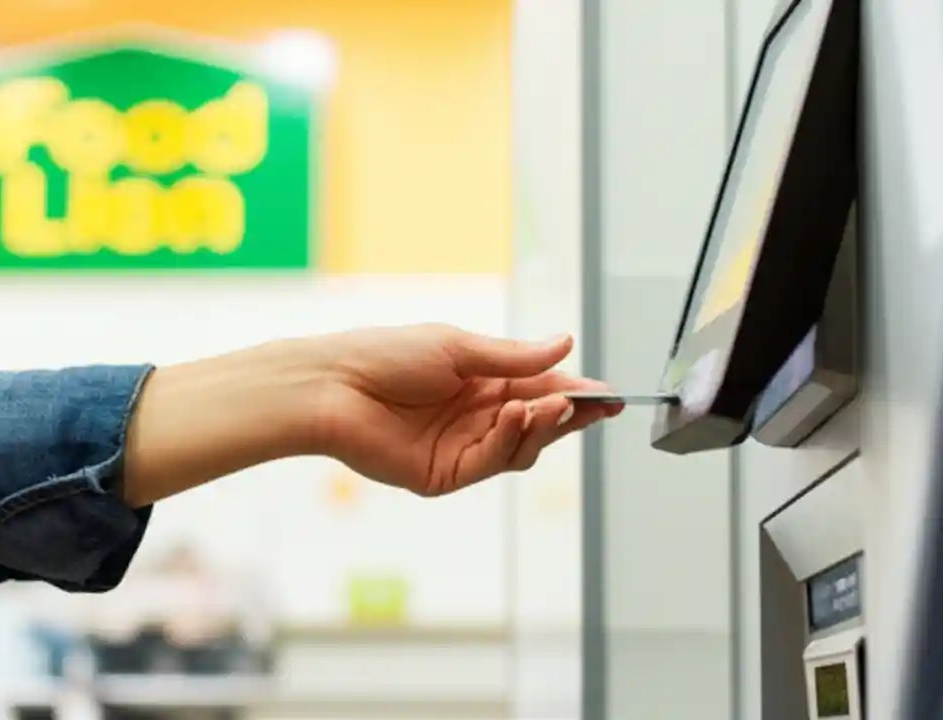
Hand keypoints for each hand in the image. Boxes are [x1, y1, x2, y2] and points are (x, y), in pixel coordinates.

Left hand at [318, 324, 620, 495]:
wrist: (334, 385)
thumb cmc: (385, 355)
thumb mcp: (458, 347)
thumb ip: (514, 357)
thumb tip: (565, 344)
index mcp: (481, 382)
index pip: (540, 389)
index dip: (576, 392)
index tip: (608, 393)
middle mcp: (475, 417)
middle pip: (538, 424)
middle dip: (569, 413)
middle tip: (595, 403)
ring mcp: (461, 449)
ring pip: (521, 448)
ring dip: (543, 426)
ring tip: (554, 404)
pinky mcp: (444, 475)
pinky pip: (490, 462)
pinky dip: (509, 440)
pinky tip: (516, 416)